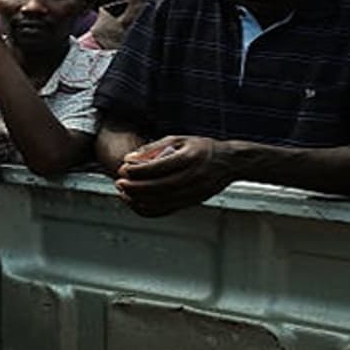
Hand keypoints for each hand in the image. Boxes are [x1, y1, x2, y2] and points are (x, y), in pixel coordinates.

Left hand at [115, 136, 235, 216]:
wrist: (231, 162)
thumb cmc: (203, 148)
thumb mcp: (179, 140)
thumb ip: (154, 148)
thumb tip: (130, 158)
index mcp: (189, 158)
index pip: (158, 167)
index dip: (137, 170)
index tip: (123, 168)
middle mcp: (193, 176)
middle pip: (158, 187)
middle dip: (135, 187)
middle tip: (119, 183)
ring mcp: (195, 192)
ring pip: (163, 201)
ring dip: (139, 199)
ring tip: (124, 193)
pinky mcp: (193, 202)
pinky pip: (169, 210)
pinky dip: (150, 209)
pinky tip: (137, 203)